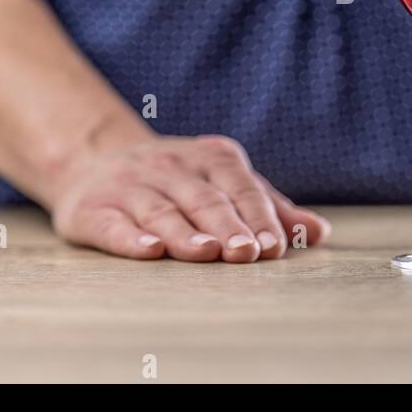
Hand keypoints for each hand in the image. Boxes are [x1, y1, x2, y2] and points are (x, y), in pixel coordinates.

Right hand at [49, 134, 331, 261]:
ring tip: (208, 252)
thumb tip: (319, 232)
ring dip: (186, 233)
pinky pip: (114, 224)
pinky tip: (150, 251)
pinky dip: (131, 239)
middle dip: (228, 226)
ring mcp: (130, 186)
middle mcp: (170, 167)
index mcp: (210, 158)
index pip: (240, 187)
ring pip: (162, 211)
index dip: (257, 216)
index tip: (274, 246)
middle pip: (204, 200)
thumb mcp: (223, 183)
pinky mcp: (94, 209)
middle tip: (247, 253)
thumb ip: (269, 207)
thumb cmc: (177, 182)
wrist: (92, 161)